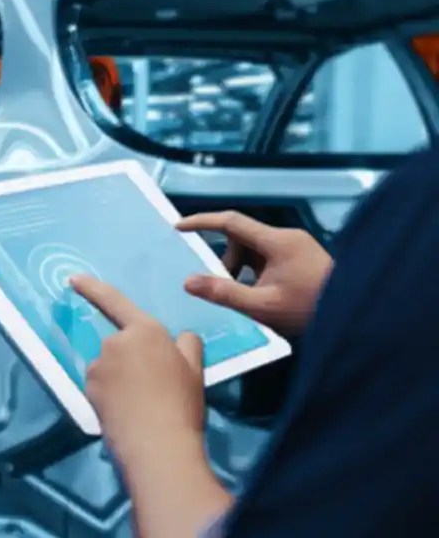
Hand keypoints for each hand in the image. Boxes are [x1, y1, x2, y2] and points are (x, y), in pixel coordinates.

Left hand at [70, 275, 233, 537]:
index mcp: (145, 330)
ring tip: (142, 403)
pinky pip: (100, 385)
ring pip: (109, 366)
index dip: (92, 288)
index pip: (115, 302)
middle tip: (155, 386)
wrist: (157, 444)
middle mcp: (115, 342)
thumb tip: (181, 338)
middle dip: (132, 359)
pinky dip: (110, 394)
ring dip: (120, 378)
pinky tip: (125, 411)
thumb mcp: (196, 370)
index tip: (72, 279)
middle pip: (121, 344)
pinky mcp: (88, 388)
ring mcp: (98, 364)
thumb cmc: (182, 403)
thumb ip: (187, 346)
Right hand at [177, 211, 331, 334]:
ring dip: (241, 271)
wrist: (358, 316)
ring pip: (254, 252)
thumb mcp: (263, 306)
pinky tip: (260, 298)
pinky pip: (267, 261)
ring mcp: (296, 249)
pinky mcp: (301, 261)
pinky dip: (255, 275)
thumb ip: (224, 294)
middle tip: (222, 287)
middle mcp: (286, 239)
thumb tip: (189, 282)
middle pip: (241, 240)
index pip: (231, 222)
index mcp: (277, 242)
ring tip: (245, 298)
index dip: (202, 222)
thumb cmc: (312, 309)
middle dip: (226, 262)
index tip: (179, 227)